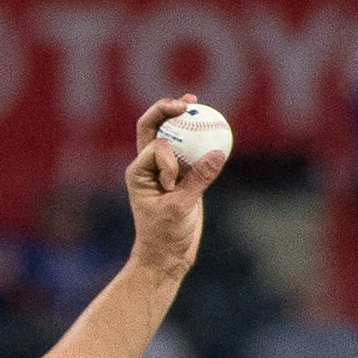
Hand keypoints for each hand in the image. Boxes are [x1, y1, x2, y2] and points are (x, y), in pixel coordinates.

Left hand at [126, 95, 224, 280]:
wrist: (167, 255)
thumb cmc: (165, 236)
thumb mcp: (181, 208)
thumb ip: (199, 179)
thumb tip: (219, 152)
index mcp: (138, 172)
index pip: (155, 147)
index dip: (168, 157)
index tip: (173, 182)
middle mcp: (148, 166)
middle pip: (151, 128)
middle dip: (164, 110)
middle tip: (183, 103)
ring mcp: (165, 168)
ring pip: (170, 135)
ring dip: (181, 117)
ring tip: (193, 101)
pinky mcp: (182, 175)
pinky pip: (191, 149)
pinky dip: (199, 136)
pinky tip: (211, 123)